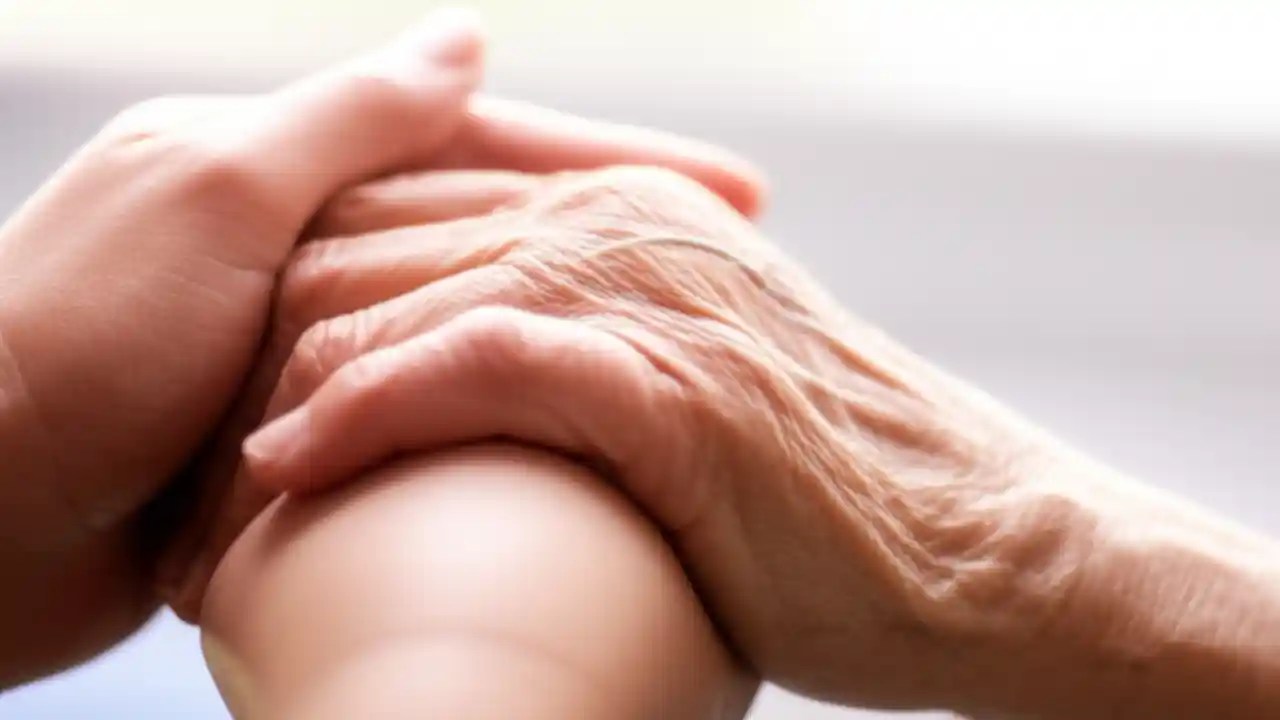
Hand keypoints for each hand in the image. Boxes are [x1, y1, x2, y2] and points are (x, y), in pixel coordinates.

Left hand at [0, 11, 763, 683]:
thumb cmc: (75, 340)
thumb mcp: (215, 196)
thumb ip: (350, 123)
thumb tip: (471, 35)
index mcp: (284, 159)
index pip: (485, 142)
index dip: (616, 159)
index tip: (741, 186)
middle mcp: (297, 230)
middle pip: (491, 213)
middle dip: (617, 223)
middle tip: (743, 248)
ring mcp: (297, 328)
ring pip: (464, 303)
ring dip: (567, 305)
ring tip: (684, 323)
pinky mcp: (292, 418)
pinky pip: (419, 390)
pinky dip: (493, 389)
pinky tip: (567, 406)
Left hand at [194, 166, 1075, 713]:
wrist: (975, 552)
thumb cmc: (825, 497)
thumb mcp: (691, 389)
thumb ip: (585, 351)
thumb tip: (470, 394)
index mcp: (624, 210)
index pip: (406, 211)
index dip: (302, 294)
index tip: (235, 389)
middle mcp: (628, 225)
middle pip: (378, 239)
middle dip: (270, 337)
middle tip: (200, 439)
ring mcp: (648, 291)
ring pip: (404, 292)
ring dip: (290, 382)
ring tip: (219, 471)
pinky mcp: (665, 378)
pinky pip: (474, 365)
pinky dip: (371, 406)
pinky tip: (297, 463)